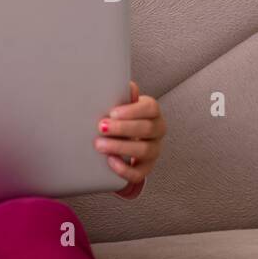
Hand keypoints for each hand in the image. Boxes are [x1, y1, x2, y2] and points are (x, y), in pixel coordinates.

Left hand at [95, 79, 164, 199]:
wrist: (126, 141)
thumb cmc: (124, 118)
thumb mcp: (123, 106)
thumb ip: (123, 96)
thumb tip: (127, 86)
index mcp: (153, 112)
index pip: (151, 108)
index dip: (132, 110)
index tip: (112, 112)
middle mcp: (157, 131)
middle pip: (147, 129)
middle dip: (123, 128)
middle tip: (101, 127)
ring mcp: (154, 150)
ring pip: (144, 150)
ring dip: (120, 147)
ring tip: (100, 144)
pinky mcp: (146, 168)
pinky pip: (140, 172)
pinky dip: (125, 169)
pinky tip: (111, 161)